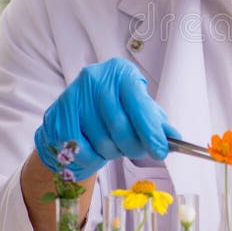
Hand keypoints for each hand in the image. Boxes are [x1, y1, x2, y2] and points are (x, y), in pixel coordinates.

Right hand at [35, 57, 179, 179]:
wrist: (78, 108)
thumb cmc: (116, 106)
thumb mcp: (139, 106)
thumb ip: (156, 121)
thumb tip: (174, 137)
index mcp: (120, 71)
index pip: (138, 103)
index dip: (150, 131)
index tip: (161, 151)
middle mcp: (94, 78)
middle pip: (120, 125)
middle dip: (134, 146)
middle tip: (138, 151)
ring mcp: (72, 96)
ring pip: (101, 140)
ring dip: (113, 152)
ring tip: (114, 146)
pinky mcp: (57, 116)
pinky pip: (81, 150)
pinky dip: (93, 158)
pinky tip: (96, 150)